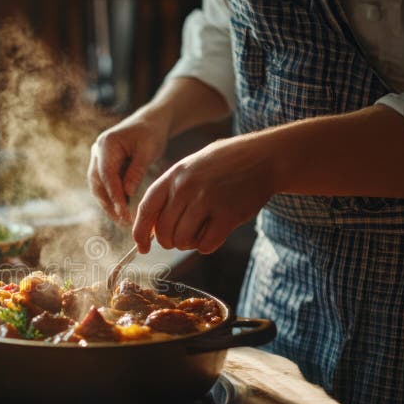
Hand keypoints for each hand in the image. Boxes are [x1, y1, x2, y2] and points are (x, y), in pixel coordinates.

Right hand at [87, 112, 170, 224]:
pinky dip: (112, 198)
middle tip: (123, 222)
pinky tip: (122, 210)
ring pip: (98, 187)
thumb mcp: (148, 151)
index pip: (107, 175)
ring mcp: (98, 158)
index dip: (114, 196)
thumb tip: (126, 194)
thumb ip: (136, 171)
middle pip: (97, 183)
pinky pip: (104, 185)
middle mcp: (97, 152)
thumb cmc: (151, 133)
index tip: (123, 213)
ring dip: (108, 204)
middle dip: (108, 204)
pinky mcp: (103, 165)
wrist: (150, 121)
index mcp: (106, 145)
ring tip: (122, 220)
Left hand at [132, 132, 277, 253]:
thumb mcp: (191, 167)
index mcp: (174, 175)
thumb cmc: (224, 164)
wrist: (264, 157)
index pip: (146, 209)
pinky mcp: (228, 216)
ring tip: (200, 231)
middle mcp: (187, 188)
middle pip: (164, 231)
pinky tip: (214, 233)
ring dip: (189, 243)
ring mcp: (207, 201)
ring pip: (182, 241)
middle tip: (181, 237)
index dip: (140, 233)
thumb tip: (151, 228)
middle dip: (170, 241)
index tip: (143, 247)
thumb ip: (170, 193)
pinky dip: (206, 245)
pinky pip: (205, 245)